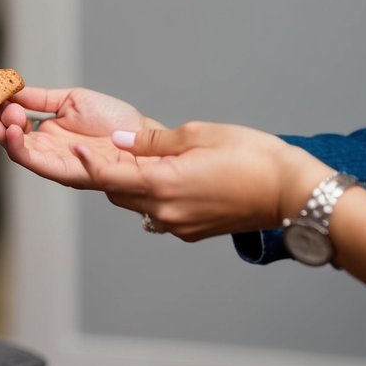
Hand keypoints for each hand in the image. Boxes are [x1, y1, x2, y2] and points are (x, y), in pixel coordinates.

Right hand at [0, 86, 162, 188]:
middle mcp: (47, 148)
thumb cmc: (113, 120)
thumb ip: (39, 98)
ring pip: (18, 151)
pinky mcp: (66, 171)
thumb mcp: (70, 100)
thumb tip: (9, 90)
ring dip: (2, 136)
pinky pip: (37, 162)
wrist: (141, 137)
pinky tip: (14, 131)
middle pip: (9, 138)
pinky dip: (21, 148)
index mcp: (47, 131)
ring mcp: (54, 161)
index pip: (12, 121)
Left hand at [73, 121, 331, 240]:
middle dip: (105, 172)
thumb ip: (152, 140)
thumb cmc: (252, 157)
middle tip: (95, 151)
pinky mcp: (191, 231)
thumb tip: (120, 142)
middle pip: (117, 192)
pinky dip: (151, 196)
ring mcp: (177, 225)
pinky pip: (157, 213)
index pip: (109, 175)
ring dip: (128, 184)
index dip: (87, 162)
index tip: (72, 148)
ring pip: (137, 204)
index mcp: (162, 184)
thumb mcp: (198, 134)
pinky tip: (162, 177)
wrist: (293, 193)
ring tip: (129, 161)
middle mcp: (164, 211)